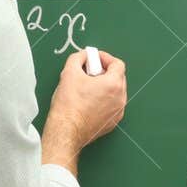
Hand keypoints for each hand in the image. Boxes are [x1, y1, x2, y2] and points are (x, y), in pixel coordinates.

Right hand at [41, 50, 126, 173]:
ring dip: (104, 86)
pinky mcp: (112, 123)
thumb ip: (78, 57)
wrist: (66, 131)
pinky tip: (89, 101)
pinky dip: (104, 100)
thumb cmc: (69, 105)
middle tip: (88, 72)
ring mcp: (118, 112)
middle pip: (118, 77)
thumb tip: (83, 55)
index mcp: (114, 84)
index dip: (105, 58)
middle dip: (104, 71)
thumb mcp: (69, 72)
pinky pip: (112, 106)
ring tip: (87, 87)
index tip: (93, 59)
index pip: (117, 64)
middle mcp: (120, 99)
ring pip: (115, 92)